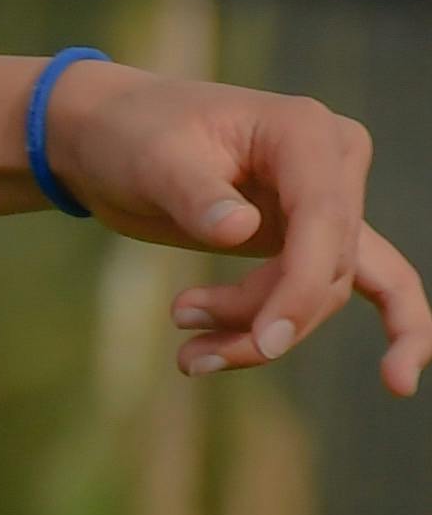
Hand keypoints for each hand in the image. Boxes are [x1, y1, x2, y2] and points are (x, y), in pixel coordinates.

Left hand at [42, 62, 431, 397]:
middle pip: (326, 267)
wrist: (115, 136)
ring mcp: (331, 199)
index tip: (265, 344)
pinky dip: (391, 328)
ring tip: (189, 358)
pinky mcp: (314, 235)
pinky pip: (366, 285)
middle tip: (186, 346)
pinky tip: (398, 383)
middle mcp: (334, 161)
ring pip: (326, 291)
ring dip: (261, 333)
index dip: (298, 289)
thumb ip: (196, 195)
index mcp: (303, 130)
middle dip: (261, 319)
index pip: (323, 220)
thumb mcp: (153, 161)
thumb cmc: (133, 137)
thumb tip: (240, 230)